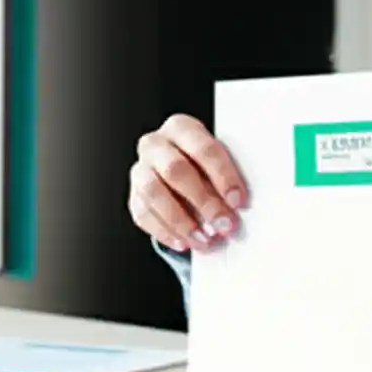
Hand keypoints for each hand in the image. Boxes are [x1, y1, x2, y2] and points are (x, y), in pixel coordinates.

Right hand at [128, 114, 247, 252]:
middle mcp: (155, 144)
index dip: (222, 175)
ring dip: (182, 221)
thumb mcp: (217, 162)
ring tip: (204, 239)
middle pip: (176, 170)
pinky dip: (165, 232)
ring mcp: (140, 170)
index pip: (203, 148)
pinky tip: (184, 243)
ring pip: (155, 193)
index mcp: (181, 128)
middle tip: (224, 223)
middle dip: (203, 201)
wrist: (179, 173)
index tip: (237, 200)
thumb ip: (225, 177)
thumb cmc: (205, 166)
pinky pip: (144, 215)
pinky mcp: (133, 195)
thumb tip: (238, 203)